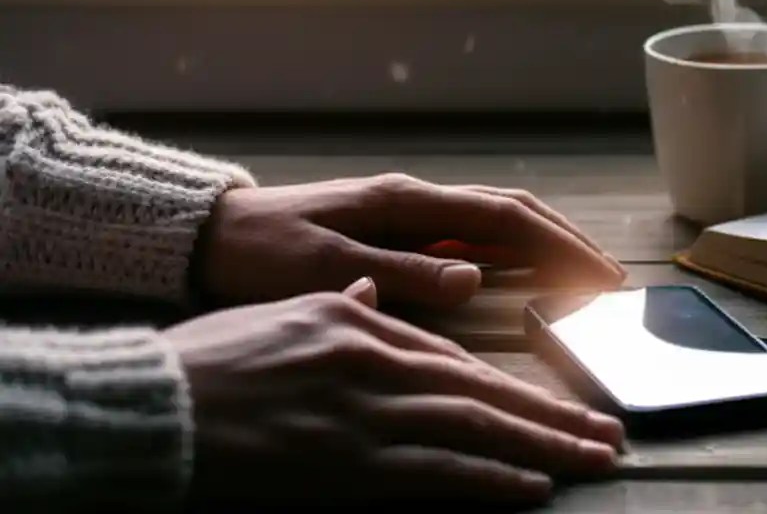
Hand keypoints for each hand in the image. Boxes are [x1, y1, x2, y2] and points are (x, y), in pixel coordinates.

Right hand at [166, 281, 624, 505]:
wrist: (150, 405)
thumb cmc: (208, 362)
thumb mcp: (281, 314)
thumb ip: (340, 304)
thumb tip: (370, 290)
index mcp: (360, 322)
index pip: (456, 356)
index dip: (513, 384)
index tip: (555, 403)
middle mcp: (375, 361)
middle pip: (483, 389)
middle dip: (553, 415)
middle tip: (607, 432)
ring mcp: (365, 413)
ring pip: (476, 427)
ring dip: (542, 446)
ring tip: (590, 459)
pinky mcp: (348, 465)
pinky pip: (436, 472)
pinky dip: (489, 478)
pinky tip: (530, 486)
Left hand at [194, 173, 625, 307]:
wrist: (210, 235)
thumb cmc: (261, 252)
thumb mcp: (324, 269)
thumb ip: (399, 274)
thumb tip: (473, 280)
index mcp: (406, 203)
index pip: (504, 219)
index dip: (558, 247)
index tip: (599, 277)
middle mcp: (417, 200)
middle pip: (513, 210)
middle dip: (567, 239)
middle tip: (611, 278)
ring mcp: (410, 212)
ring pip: (496, 219)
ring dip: (545, 242)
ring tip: (584, 274)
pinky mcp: (398, 229)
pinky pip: (471, 234)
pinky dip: (511, 250)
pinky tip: (526, 272)